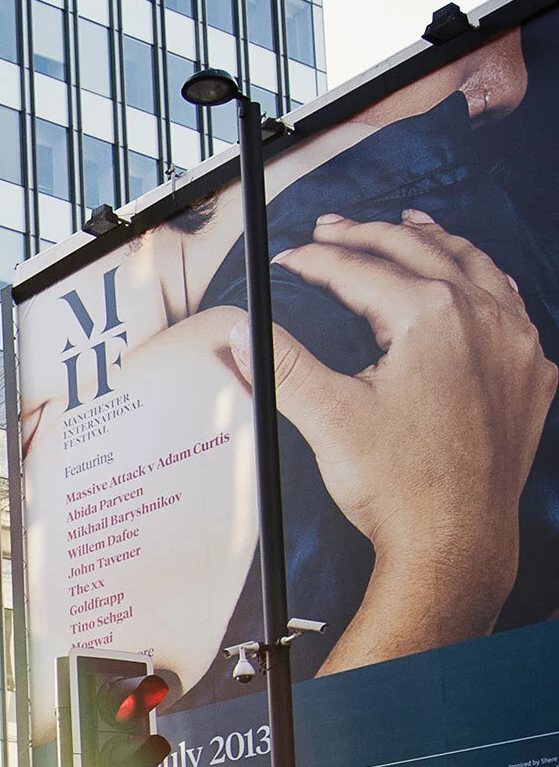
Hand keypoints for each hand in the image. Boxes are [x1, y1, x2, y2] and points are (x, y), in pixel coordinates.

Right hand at [232, 211, 556, 668]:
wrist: (455, 542)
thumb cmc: (396, 486)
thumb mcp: (325, 417)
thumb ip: (281, 364)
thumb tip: (237, 331)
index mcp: (429, 316)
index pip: (360, 271)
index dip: (316, 261)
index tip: (288, 259)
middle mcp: (481, 316)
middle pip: (418, 252)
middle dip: (369, 235)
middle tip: (331, 229)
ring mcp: (514, 344)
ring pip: (476, 267)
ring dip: (436, 242)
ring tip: (408, 224)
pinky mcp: (531, 375)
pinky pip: (512, 306)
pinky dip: (486, 282)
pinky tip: (474, 282)